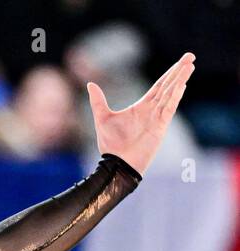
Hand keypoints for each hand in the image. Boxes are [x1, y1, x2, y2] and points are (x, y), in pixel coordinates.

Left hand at [87, 52, 194, 175]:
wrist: (117, 163)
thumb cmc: (111, 144)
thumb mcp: (102, 117)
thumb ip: (98, 101)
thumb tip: (90, 84)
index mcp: (142, 107)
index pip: (159, 86)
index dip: (170, 73)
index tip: (180, 62)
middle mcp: (152, 110)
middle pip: (169, 86)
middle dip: (179, 71)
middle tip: (191, 56)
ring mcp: (158, 118)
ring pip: (171, 94)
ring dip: (180, 79)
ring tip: (190, 65)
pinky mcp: (159, 127)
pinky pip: (168, 108)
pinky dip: (175, 97)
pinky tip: (181, 85)